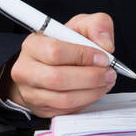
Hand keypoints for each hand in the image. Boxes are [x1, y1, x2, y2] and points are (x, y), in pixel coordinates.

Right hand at [1, 12, 117, 116]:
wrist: (49, 63)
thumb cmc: (65, 43)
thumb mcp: (81, 25)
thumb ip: (97, 25)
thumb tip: (105, 45)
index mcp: (32, 45)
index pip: (55, 52)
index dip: (83, 56)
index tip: (103, 57)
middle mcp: (26, 70)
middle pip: (58, 78)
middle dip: (91, 77)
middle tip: (109, 73)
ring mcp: (30, 92)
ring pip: (63, 99)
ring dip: (91, 92)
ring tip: (106, 82)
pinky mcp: (41, 109)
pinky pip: (66, 111)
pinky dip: (86, 102)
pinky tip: (96, 91)